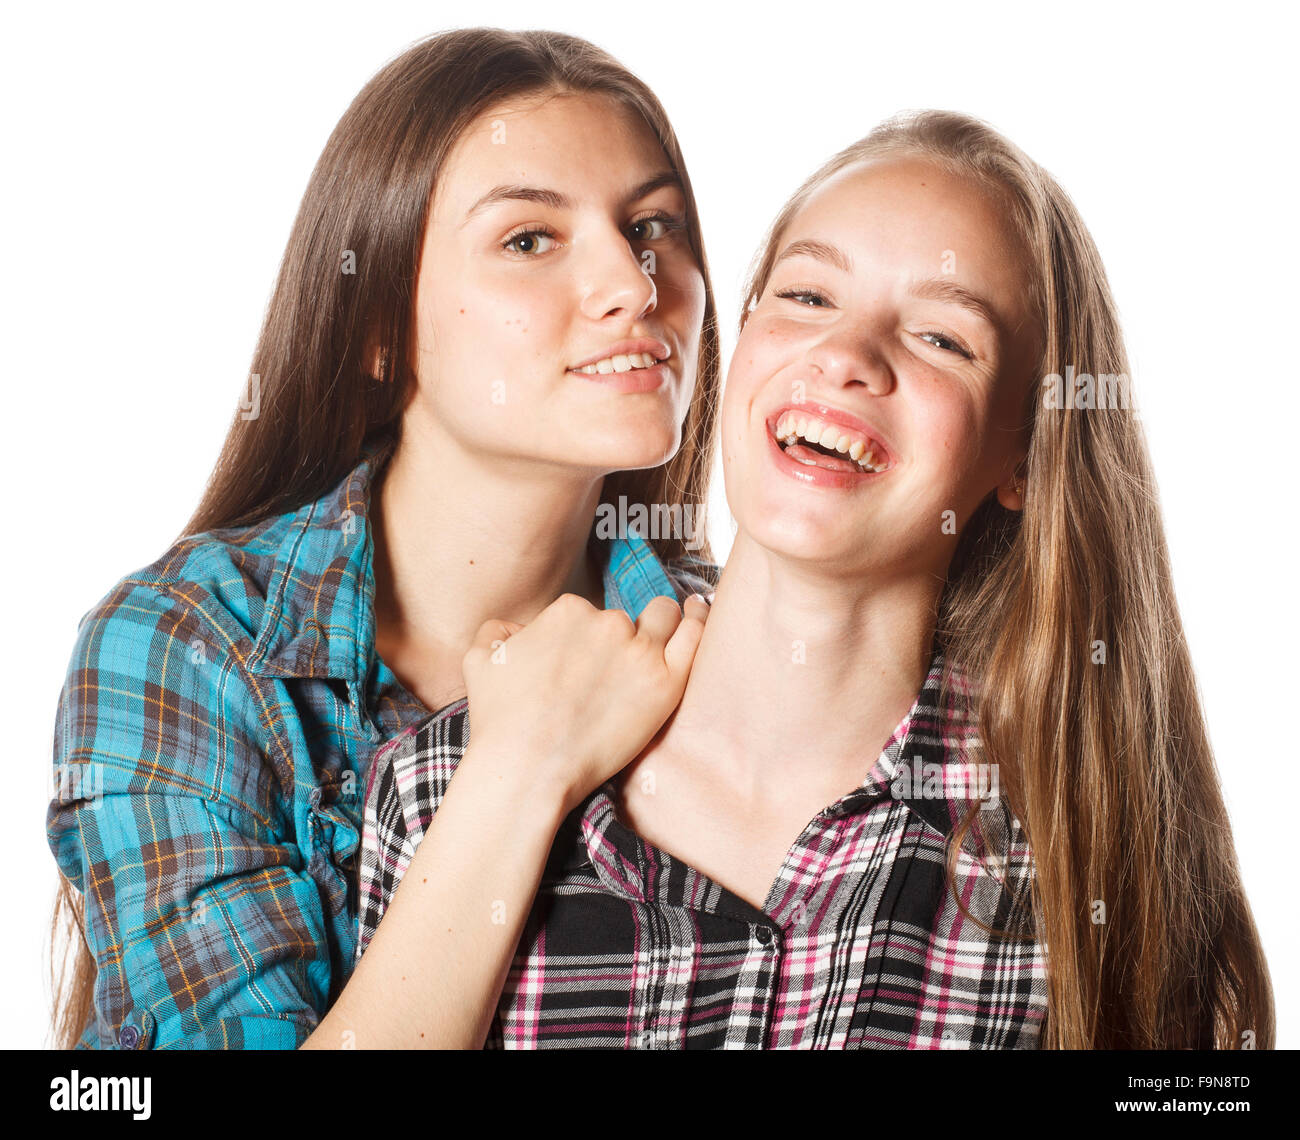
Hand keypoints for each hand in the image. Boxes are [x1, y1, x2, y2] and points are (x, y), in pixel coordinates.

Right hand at [461, 593, 709, 814]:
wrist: (527, 769)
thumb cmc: (501, 720)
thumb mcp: (480, 658)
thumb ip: (501, 629)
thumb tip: (523, 631)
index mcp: (568, 611)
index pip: (586, 615)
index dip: (582, 641)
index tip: (579, 667)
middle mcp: (607, 622)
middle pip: (624, 620)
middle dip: (618, 640)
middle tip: (608, 676)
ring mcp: (640, 651)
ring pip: (663, 618)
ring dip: (660, 626)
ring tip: (659, 643)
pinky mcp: (666, 682)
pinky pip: (694, 637)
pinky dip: (698, 622)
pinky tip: (697, 616)